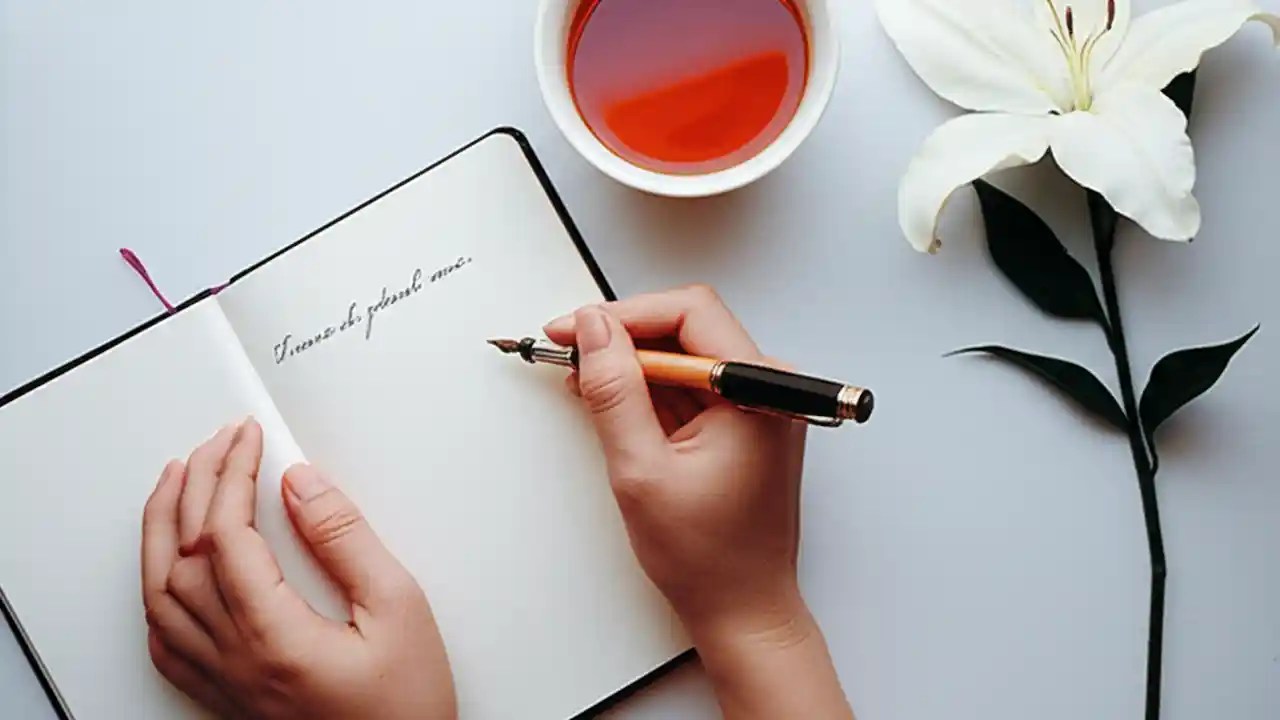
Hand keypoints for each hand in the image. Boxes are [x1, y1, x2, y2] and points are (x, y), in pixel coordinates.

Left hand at [141, 419, 454, 719]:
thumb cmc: (407, 706)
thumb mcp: (398, 607)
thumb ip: (346, 540)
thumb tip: (303, 486)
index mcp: (273, 638)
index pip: (225, 535)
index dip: (231, 475)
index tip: (247, 439)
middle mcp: (235, 663)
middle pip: (183, 557)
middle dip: (195, 487)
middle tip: (216, 444)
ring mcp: (225, 684)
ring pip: (160, 597)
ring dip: (161, 532)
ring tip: (178, 485)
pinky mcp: (228, 698)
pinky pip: (165, 644)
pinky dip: (156, 594)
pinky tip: (168, 572)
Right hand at [544, 285, 852, 719]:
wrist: (743, 611)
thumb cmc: (708, 559)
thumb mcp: (641, 471)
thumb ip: (614, 392)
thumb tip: (594, 330)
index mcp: (758, 393)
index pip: (690, 312)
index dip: (624, 314)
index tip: (574, 330)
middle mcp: (767, 390)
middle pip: (686, 327)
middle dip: (622, 335)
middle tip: (567, 350)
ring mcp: (755, 406)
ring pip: (682, 355)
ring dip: (629, 363)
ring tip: (578, 376)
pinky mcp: (741, 424)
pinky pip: (688, 387)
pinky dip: (646, 390)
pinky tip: (608, 399)